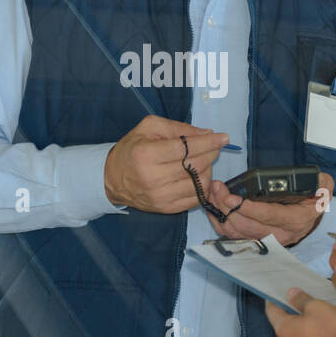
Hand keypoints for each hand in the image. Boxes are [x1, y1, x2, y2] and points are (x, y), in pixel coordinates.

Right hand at [103, 116, 227, 213]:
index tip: (223, 138)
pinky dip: (203, 186)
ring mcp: (160, 196)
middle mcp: (153, 178)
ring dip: (208, 169)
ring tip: (203, 161)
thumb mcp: (148, 128)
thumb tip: (207, 134)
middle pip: (195, 165)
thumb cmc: (132, 149)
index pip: (186, 148)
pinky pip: (195, 198)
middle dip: (211, 153)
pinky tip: (199, 176)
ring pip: (199, 183)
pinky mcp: (165, 208)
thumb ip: (178, 128)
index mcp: (147, 154)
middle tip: (214, 146)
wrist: (112, 178)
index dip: (208, 143)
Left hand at [203, 173, 333, 247]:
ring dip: (220, 212)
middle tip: (217, 188)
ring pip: (236, 232)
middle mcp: (279, 235)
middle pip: (247, 226)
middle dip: (228, 207)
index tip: (233, 198)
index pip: (270, 217)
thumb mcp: (323, 186)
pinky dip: (218, 220)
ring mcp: (265, 239)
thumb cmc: (313, 197)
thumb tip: (314, 181)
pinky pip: (231, 234)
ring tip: (213, 191)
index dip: (250, 209)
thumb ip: (320, 183)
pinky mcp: (254, 239)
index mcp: (296, 220)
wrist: (310, 212)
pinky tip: (212, 204)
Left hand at [264, 289, 335, 336]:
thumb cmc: (334, 331)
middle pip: (286, 330)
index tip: (276, 295)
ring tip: (323, 331)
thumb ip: (301, 300)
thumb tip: (291, 294)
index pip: (272, 312)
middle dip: (295, 321)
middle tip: (309, 313)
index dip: (273, 301)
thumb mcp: (318, 307)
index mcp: (284, 330)